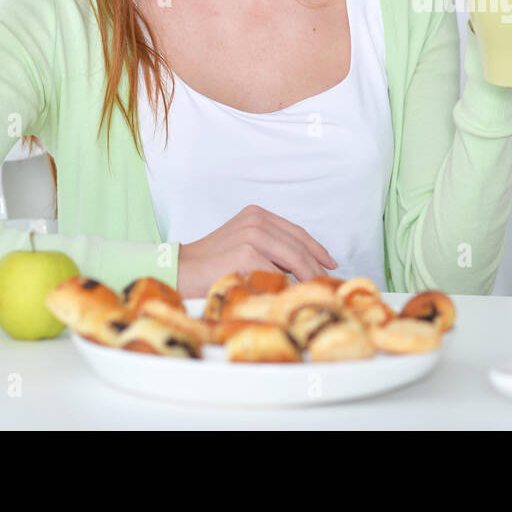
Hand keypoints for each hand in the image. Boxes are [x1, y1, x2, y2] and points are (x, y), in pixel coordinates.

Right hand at [175, 205, 338, 296]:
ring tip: (314, 291)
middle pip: (299, 245)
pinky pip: (276, 274)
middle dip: (316, 266)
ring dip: (307, 277)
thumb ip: (270, 248)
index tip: (330, 262)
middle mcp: (256, 221)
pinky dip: (286, 286)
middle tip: (326, 282)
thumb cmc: (212, 262)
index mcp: (257, 214)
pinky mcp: (246, 255)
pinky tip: (290, 297)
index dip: (316, 248)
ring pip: (293, 259)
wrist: (180, 269)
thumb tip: (303, 267)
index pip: (296, 231)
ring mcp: (252, 236)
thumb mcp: (243, 243)